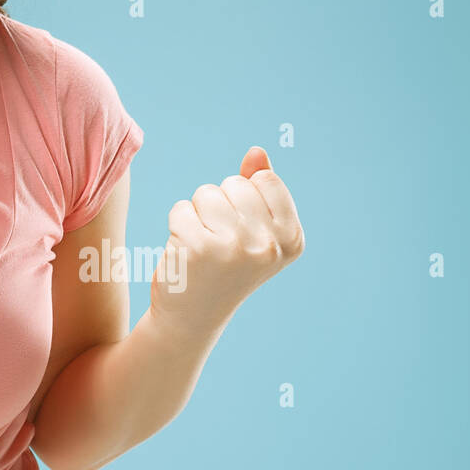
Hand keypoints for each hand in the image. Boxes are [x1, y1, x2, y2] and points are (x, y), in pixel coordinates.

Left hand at [149, 147, 304, 339]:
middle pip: (234, 184)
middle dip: (220, 205)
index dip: (245, 199)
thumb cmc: (224, 267)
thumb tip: (257, 151)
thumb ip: (259, 189)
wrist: (193, 318)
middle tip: (219, 244)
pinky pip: (181, 208)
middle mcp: (268, 244)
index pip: (264, 179)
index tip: (242, 233)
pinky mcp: (198, 247)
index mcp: (291, 238)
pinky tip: (185, 253)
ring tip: (203, 246)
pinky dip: (178, 224)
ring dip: (198, 213)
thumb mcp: (253, 230)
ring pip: (206, 192)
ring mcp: (235, 246)